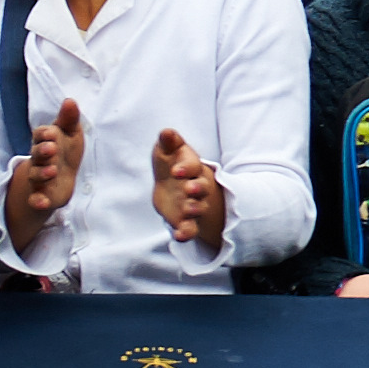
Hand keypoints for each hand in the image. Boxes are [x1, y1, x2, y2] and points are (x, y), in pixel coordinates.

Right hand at [4, 99, 87, 256]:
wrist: (59, 178)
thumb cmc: (64, 150)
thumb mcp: (70, 133)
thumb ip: (69, 119)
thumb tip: (70, 100)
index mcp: (45, 141)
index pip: (41, 134)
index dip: (46, 134)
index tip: (53, 132)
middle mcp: (40, 159)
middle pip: (37, 154)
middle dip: (43, 151)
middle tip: (52, 148)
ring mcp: (40, 177)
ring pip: (37, 175)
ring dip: (43, 173)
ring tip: (53, 171)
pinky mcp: (42, 195)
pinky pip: (37, 199)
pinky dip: (38, 201)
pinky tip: (42, 203)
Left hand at [151, 129, 227, 250]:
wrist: (177, 188)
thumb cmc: (173, 165)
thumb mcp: (170, 152)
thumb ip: (169, 143)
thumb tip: (166, 131)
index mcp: (191, 168)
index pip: (192, 166)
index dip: (185, 168)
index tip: (175, 171)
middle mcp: (196, 186)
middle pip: (202, 187)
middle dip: (197, 188)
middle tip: (190, 189)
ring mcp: (193, 204)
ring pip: (199, 207)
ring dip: (195, 208)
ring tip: (188, 210)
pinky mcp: (187, 221)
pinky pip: (190, 228)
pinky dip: (186, 233)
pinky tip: (179, 236)